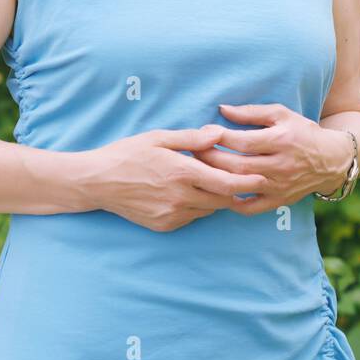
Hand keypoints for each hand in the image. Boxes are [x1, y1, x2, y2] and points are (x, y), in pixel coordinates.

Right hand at [84, 125, 270, 231]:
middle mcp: (180, 197)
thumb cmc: (128, 154)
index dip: (247, 183)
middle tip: (241, 179)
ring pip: (208, 210)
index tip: (262, 178)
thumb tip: (219, 133)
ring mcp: (172, 215)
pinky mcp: (164, 225)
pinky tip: (188, 193)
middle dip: (233, 190)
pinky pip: (191, 217)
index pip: (226, 183)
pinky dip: (196, 207)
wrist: (97, 182)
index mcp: (181, 172)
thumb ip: (192, 138)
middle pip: (221, 200)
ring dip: (214, 198)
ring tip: (212, 183)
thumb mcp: (159, 137)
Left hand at [189, 103, 352, 214]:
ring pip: (242, 186)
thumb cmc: (303, 132)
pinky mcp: (279, 200)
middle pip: (239, 165)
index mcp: (281, 140)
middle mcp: (281, 165)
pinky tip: (218, 193)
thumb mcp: (281, 114)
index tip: (203, 133)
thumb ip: (251, 112)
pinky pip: (251, 207)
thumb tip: (222, 109)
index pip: (244, 142)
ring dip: (217, 179)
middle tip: (194, 152)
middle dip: (212, 159)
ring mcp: (280, 185)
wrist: (331, 160)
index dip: (220, 137)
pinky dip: (232, 203)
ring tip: (199, 170)